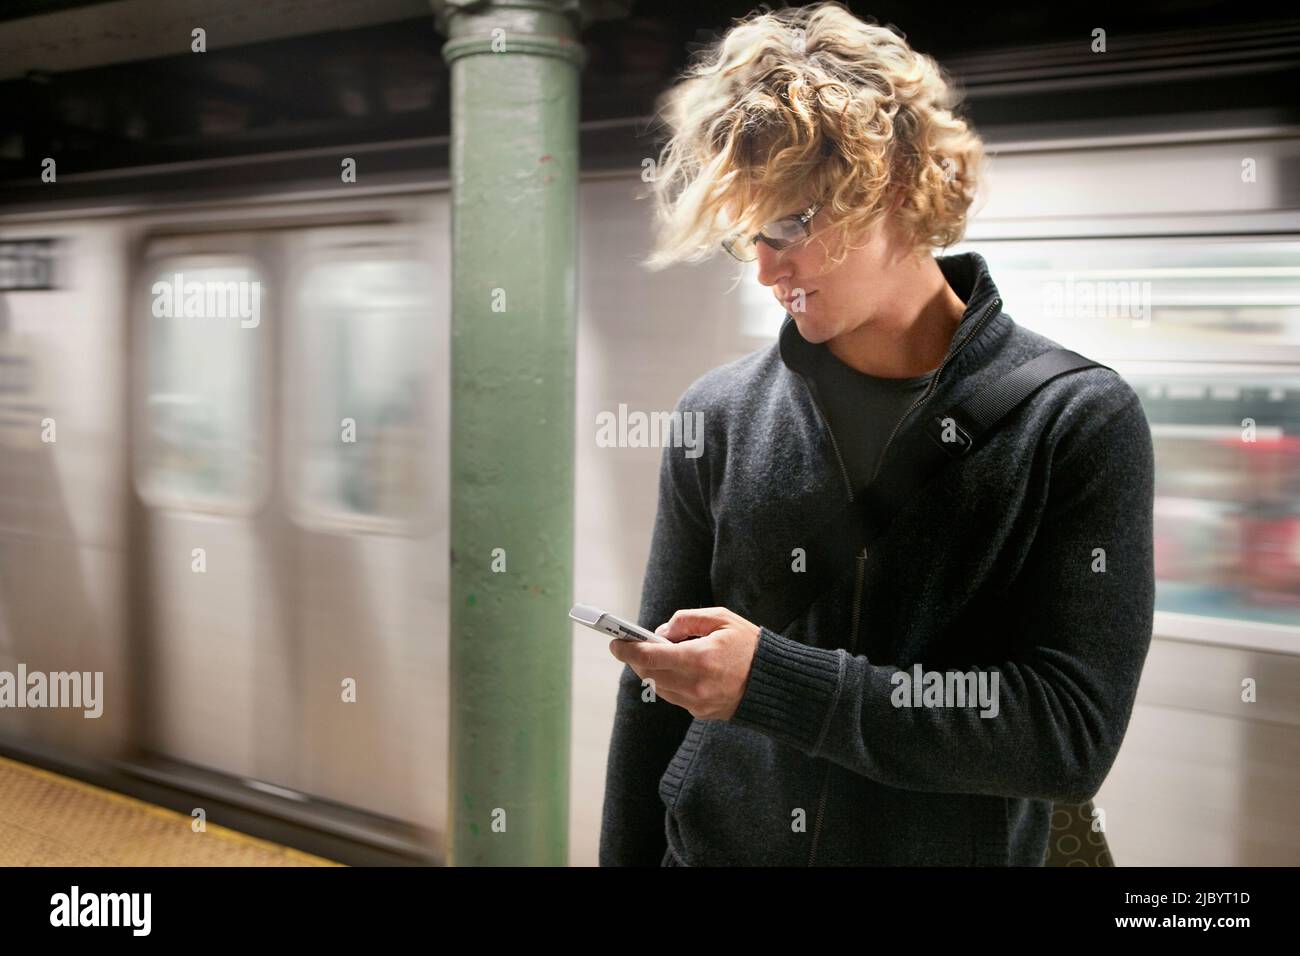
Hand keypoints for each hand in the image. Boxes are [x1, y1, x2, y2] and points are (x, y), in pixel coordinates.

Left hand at [608, 607, 760, 720]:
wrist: (775, 683)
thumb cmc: (750, 646)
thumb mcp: (721, 619)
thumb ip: (686, 621)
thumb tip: (660, 634)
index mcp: (699, 658)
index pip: (649, 657)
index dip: (627, 650)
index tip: (615, 643)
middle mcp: (695, 685)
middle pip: (649, 674)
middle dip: (637, 660)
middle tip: (631, 646)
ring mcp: (698, 703)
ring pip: (659, 687)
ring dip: (652, 672)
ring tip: (653, 655)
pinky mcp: (701, 713)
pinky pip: (674, 697)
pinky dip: (669, 682)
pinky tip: (674, 669)